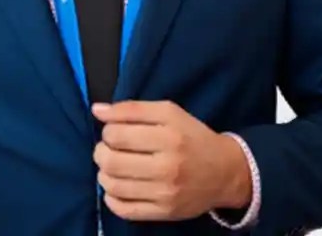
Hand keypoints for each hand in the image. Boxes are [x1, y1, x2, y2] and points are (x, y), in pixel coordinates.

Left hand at [92, 100, 250, 221]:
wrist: (225, 173)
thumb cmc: (193, 137)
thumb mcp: (169, 113)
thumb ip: (132, 109)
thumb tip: (97, 110)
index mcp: (169, 136)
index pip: (116, 134)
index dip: (107, 130)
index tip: (115, 131)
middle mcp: (168, 166)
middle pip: (110, 161)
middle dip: (101, 152)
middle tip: (108, 149)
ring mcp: (165, 193)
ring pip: (113, 186)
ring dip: (104, 173)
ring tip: (113, 167)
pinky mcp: (164, 212)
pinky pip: (123, 209)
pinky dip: (111, 198)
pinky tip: (118, 187)